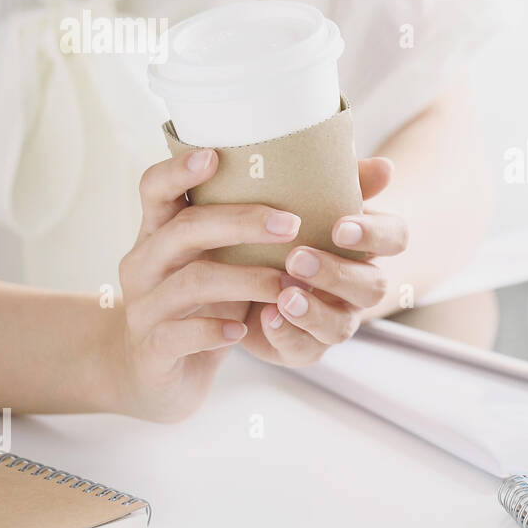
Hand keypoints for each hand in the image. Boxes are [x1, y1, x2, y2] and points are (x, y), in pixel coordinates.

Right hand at [113, 148, 301, 420]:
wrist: (158, 372)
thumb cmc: (209, 301)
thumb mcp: (238, 255)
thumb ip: (294, 212)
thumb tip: (382, 169)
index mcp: (162, 229)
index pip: (155, 187)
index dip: (178, 169)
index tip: (215, 154)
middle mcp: (146, 261)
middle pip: (184, 229)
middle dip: (240, 222)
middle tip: (291, 224)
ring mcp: (144, 305)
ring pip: (190, 282)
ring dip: (245, 280)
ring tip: (286, 285)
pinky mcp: (152, 349)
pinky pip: (180, 335)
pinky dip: (214, 331)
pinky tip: (244, 331)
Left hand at [238, 156, 408, 366]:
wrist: (238, 270)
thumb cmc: (279, 229)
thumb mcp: (301, 199)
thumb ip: (340, 182)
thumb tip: (385, 168)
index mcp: (366, 245)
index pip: (396, 238)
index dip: (375, 235)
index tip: (341, 227)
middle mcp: (359, 285)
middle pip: (373, 286)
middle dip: (336, 274)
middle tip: (297, 258)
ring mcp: (336, 319)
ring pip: (342, 325)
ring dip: (315, 312)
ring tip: (284, 297)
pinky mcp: (306, 347)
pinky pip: (307, 350)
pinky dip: (287, 334)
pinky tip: (267, 318)